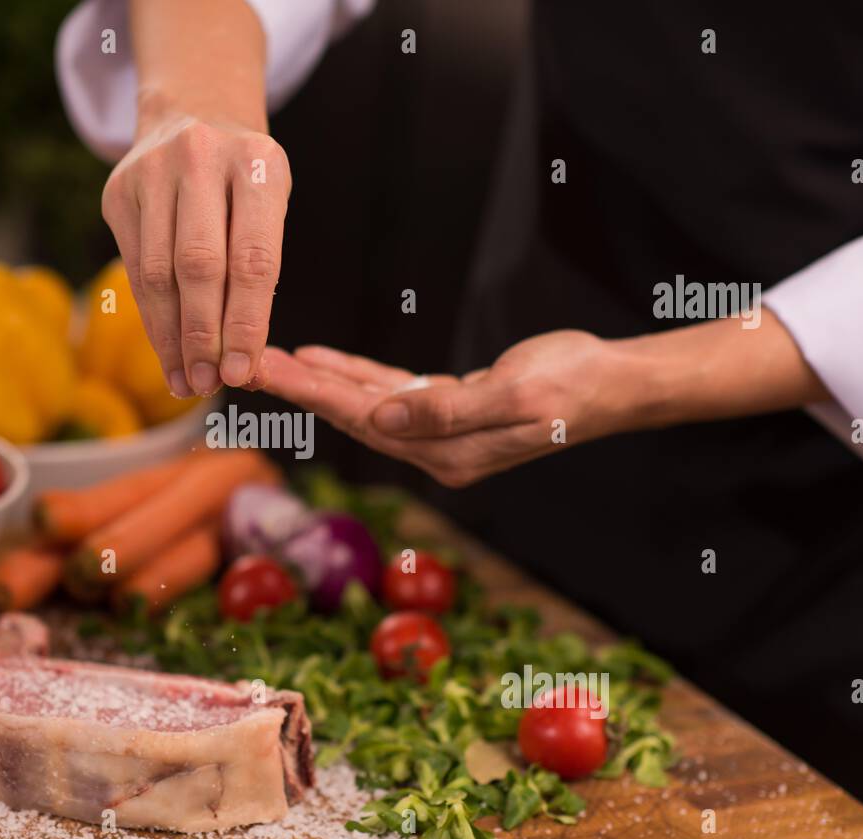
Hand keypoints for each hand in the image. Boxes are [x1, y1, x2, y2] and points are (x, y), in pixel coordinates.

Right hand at [101, 115, 289, 396]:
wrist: (194, 112)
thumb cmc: (244, 180)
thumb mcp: (269, 206)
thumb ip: (258, 274)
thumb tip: (240, 363)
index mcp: (257, 163)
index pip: (252, 259)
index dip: (246, 324)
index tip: (242, 373)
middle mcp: (201, 160)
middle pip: (198, 267)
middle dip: (204, 336)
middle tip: (210, 384)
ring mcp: (151, 172)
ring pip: (157, 274)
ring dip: (172, 338)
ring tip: (187, 381)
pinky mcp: (118, 191)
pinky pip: (135, 270)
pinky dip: (152, 320)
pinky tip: (167, 354)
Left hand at [262, 331, 627, 486]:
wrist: (614, 384)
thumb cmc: (574, 386)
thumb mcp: (515, 395)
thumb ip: (447, 410)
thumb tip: (381, 420)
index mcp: (447, 454)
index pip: (364, 421)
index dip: (313, 393)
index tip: (268, 370)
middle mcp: (437, 450)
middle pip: (353, 416)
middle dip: (301, 389)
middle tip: (249, 362)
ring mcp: (441, 433)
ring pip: (365, 404)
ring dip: (320, 382)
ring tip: (273, 361)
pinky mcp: (448, 409)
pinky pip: (389, 392)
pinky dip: (355, 375)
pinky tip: (323, 360)